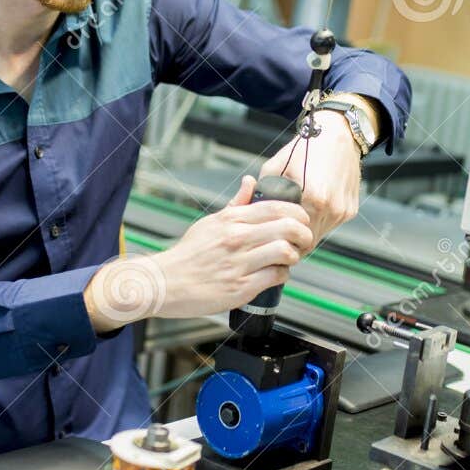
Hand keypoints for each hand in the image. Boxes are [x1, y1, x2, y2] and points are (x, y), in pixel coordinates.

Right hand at [83, 176, 312, 326]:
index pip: (277, 207)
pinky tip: (276, 274)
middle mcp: (237, 238)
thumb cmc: (188, 254)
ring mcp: (239, 263)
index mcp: (231, 220)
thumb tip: (251, 181)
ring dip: (294, 256)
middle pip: (288, 228)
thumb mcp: (210, 222)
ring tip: (289, 259)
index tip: (302, 220)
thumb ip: (235, 204)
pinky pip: (275, 277)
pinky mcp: (240, 288)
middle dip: (304, 234)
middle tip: (304, 240)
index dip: (298, 213)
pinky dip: (282, 276)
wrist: (165, 283)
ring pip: (285, 252)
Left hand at [259, 111, 361, 247]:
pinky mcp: (351, 209)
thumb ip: (264, 193)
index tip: (271, 235)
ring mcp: (343, 210)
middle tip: (280, 232)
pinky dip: (320, 220)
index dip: (280, 236)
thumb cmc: (304, 147)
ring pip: (319, 234)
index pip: (291, 232)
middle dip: (293, 236)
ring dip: (306, 229)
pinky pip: (331, 223)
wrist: (338, 133)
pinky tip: (311, 206)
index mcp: (312, 198)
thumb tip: (253, 214)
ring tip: (294, 217)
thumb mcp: (275, 167)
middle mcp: (331, 208)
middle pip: (306, 239)